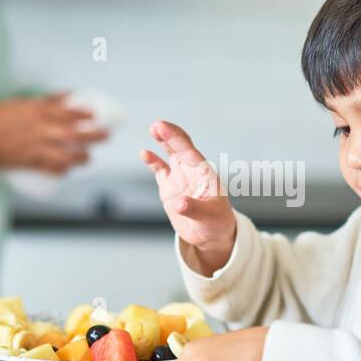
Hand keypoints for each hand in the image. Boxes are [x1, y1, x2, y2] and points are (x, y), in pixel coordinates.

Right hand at [0, 93, 109, 172]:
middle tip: (105, 136)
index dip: (85, 115)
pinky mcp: (28, 162)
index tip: (95, 116)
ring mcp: (35, 146)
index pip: (68, 111)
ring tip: (88, 158)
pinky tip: (69, 170)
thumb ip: (44, 101)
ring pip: (67, 153)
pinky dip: (62, 169)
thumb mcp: (20, 103)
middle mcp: (39, 128)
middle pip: (75, 133)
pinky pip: (51, 168)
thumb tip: (67, 97)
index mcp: (36, 110)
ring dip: (82, 156)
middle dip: (94, 135)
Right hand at [139, 120, 236, 273]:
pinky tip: (145, 153)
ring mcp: (180, 178)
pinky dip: (153, 162)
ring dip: (163, 142)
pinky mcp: (170, 188)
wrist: (211, 235)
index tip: (164, 127)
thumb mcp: (208, 218)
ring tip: (153, 129)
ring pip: (171, 155)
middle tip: (157, 125)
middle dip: (170, 135)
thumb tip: (180, 204)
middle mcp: (192, 172)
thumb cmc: (216, 224)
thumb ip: (194, 209)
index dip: (177, 139)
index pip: (189, 152)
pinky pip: (160, 171)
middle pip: (180, 148)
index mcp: (205, 174)